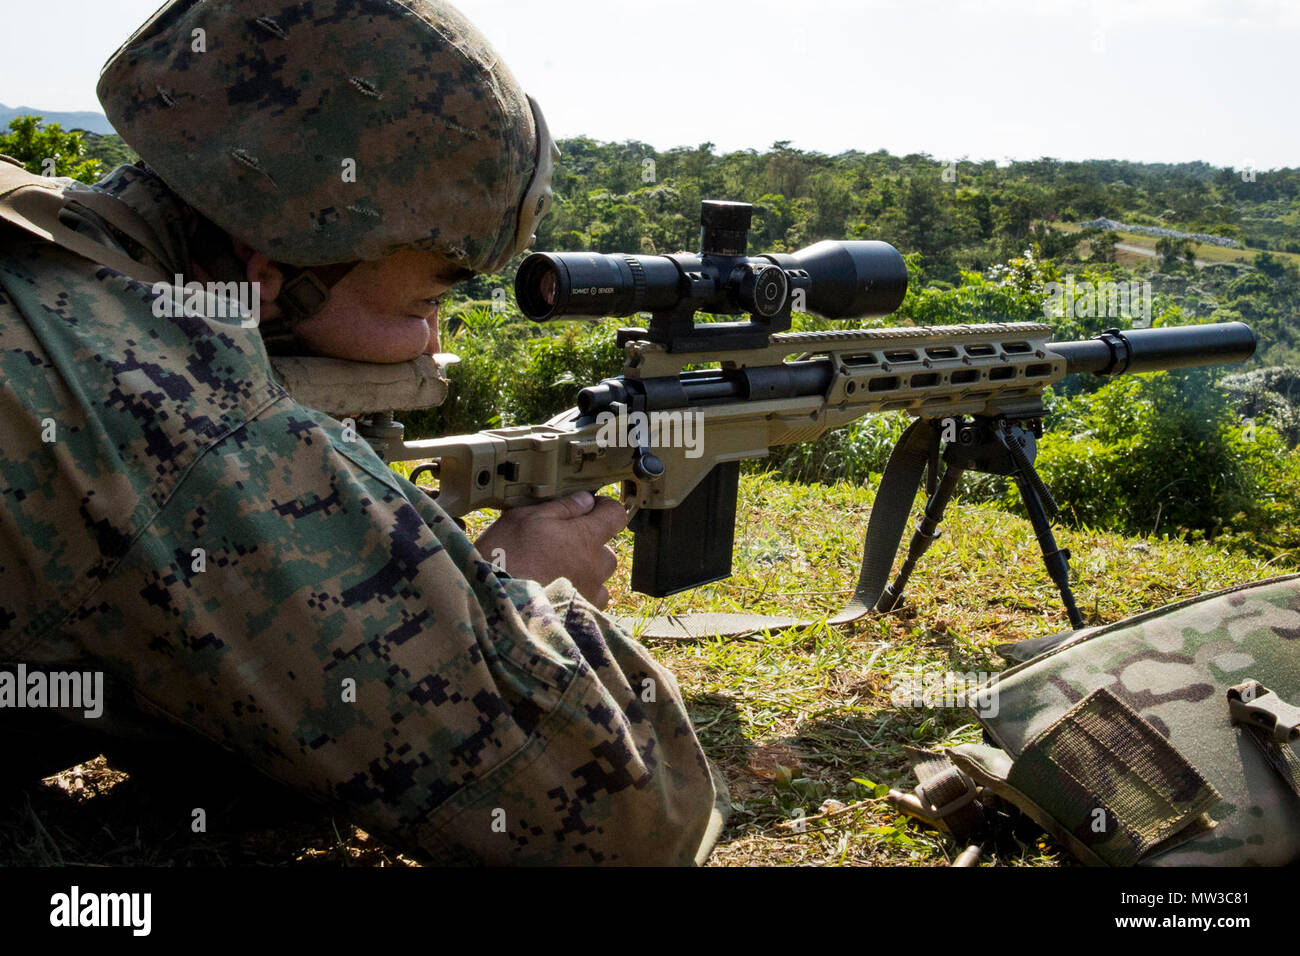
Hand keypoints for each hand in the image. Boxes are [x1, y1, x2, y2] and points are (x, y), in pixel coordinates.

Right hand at [474, 491, 626, 608]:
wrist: (493, 604)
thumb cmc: (504, 558)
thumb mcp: (524, 518)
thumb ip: (561, 507)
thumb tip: (586, 500)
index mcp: (585, 536)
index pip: (616, 515)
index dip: (605, 508)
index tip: (591, 508)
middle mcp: (594, 565)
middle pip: (607, 550)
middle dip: (590, 545)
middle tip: (560, 545)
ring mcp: (590, 592)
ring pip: (599, 578)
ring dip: (585, 572)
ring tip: (554, 572)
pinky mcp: (581, 615)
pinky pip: (590, 601)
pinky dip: (579, 594)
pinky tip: (555, 591)